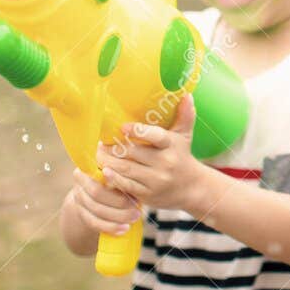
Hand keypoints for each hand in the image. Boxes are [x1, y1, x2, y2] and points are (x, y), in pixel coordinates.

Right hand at [66, 167, 141, 237]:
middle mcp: (80, 182)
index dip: (116, 182)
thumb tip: (139, 177)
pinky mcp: (82, 214)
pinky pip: (94, 223)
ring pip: (96, 210)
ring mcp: (79, 199)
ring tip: (135, 218)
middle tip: (138, 208)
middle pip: (97, 193)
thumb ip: (124, 174)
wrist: (99, 196)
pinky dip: (110, 227)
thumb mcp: (120, 174)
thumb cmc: (117, 181)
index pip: (100, 174)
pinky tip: (124, 230)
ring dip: (117, 216)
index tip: (133, 190)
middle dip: (119, 202)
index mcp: (90, 167)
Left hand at [98, 94, 209, 211]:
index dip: (138, 131)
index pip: (156, 136)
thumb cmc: (182, 156)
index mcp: (172, 145)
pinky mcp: (147, 194)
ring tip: (98, 154)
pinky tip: (104, 171)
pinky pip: (126, 185)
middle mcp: (165, 163)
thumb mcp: (185, 136)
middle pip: (134, 152)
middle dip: (114, 147)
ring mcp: (156, 180)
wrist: (191, 188)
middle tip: (100, 141)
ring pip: (126, 168)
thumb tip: (187, 95)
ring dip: (108, 161)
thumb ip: (185, 116)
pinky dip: (113, 178)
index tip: (122, 127)